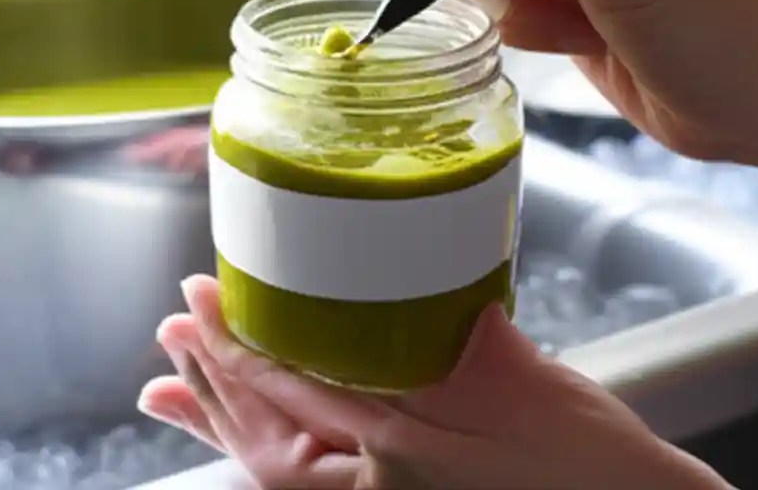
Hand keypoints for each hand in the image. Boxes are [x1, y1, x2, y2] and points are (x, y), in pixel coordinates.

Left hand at [138, 275, 730, 489]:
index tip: (196, 304)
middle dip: (211, 385)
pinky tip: (271, 421)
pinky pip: (321, 467)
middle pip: (267, 440)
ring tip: (171, 391)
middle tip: (170, 336)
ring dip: (228, 419)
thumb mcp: (526, 393)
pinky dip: (278, 440)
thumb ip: (472, 346)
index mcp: (396, 455)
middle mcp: (378, 484)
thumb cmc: (586, 468)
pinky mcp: (412, 486)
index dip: (234, 350)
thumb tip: (436, 287)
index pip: (288, 397)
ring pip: (284, 459)